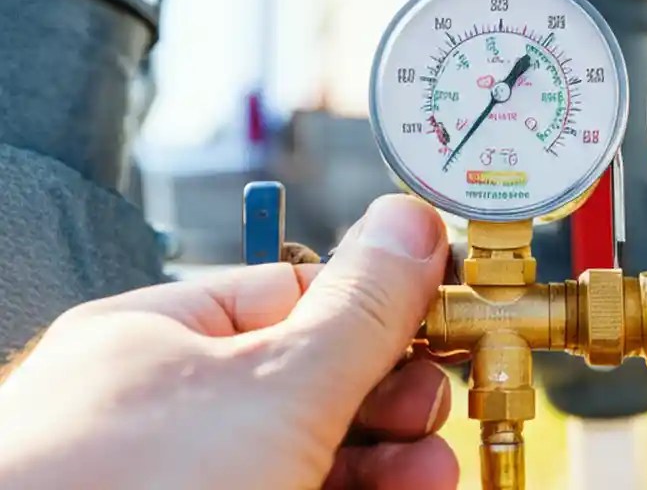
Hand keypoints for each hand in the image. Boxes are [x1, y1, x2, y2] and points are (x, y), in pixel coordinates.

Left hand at [0, 195, 457, 489]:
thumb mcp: (276, 387)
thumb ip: (358, 308)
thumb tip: (410, 226)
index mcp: (158, 340)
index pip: (293, 295)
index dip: (378, 307)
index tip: (444, 320)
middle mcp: (166, 412)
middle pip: (313, 383)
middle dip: (392, 398)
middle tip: (433, 408)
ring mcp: (186, 479)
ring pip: (312, 451)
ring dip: (391, 458)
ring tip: (431, 471)